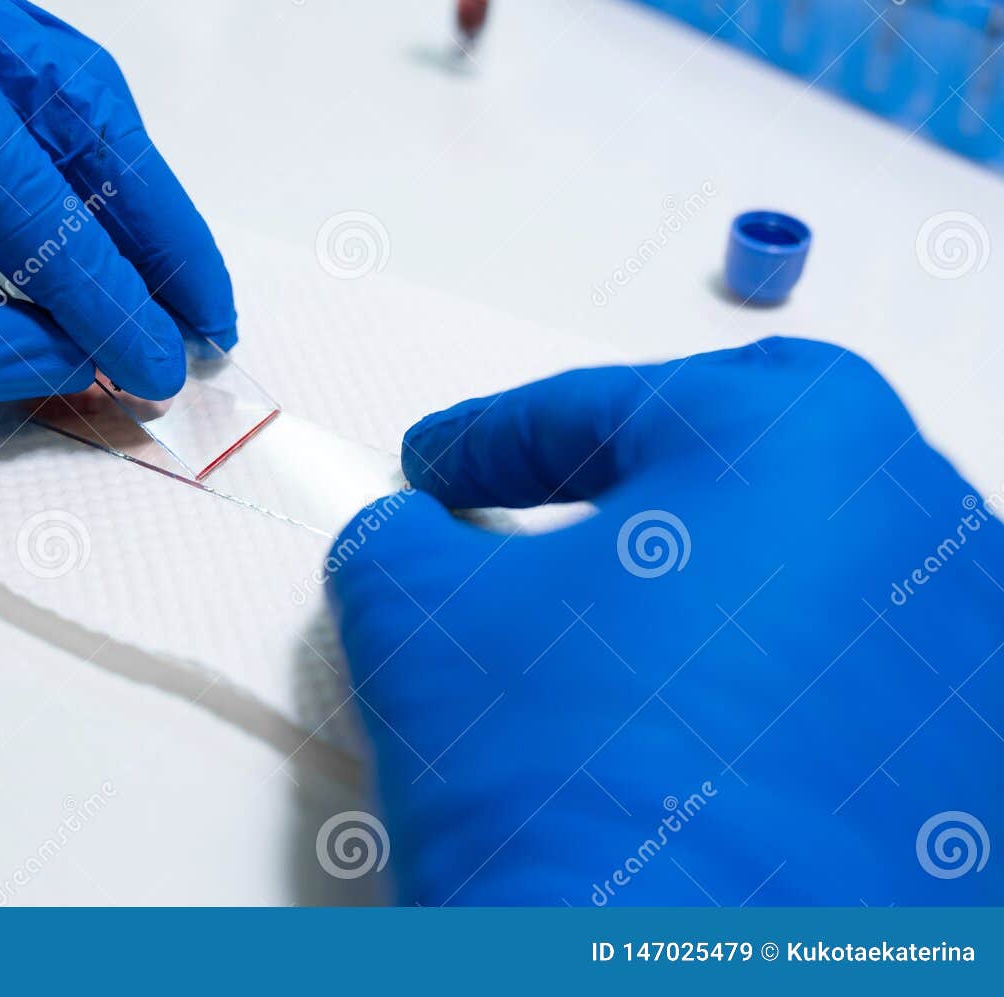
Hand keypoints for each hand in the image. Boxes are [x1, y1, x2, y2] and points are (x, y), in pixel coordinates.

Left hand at [0, 0, 234, 408]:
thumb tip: (72, 366)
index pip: (10, 157)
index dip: (93, 276)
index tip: (150, 359)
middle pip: (71, 96)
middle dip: (148, 222)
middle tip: (204, 320)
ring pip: (61, 84)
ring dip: (127, 194)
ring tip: (177, 289)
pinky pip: (16, 85)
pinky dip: (69, 169)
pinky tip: (108, 232)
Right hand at [330, 338, 1003, 905]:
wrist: (651, 986)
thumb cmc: (570, 795)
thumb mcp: (421, 623)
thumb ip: (400, 541)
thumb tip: (402, 536)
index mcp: (801, 438)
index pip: (610, 409)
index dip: (496, 437)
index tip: (442, 466)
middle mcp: (920, 527)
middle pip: (755, 461)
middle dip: (642, 473)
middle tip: (555, 501)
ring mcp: (968, 662)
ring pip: (820, 575)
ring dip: (717, 586)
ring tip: (617, 642)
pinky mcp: (975, 780)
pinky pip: (863, 694)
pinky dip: (781, 692)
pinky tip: (696, 742)